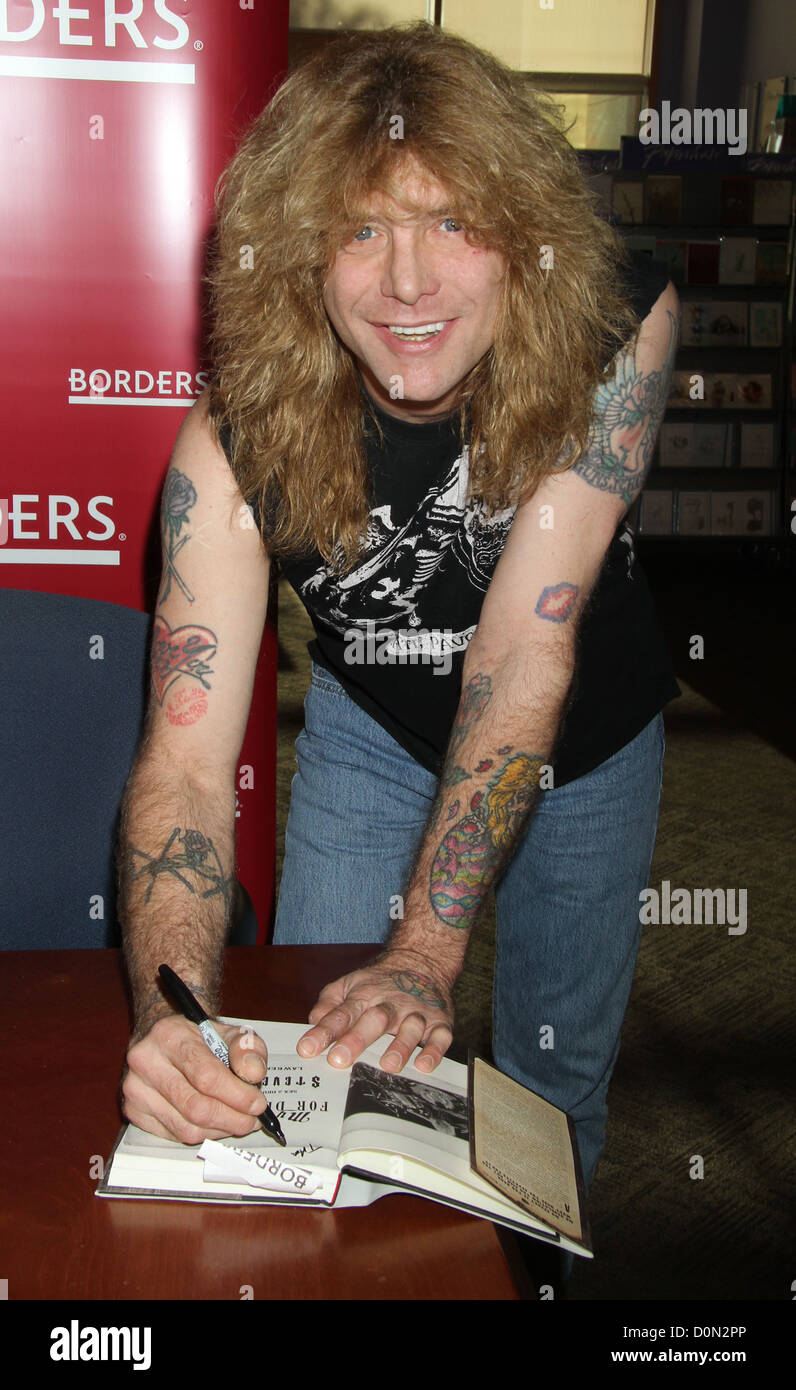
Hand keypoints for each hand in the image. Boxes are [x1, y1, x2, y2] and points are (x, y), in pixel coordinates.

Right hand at [122, 1016, 269, 1143]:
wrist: (164, 1035)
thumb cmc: (198, 1035)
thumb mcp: (229, 1031)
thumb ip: (247, 1048)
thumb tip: (253, 1074)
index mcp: (169, 1034)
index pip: (206, 1076)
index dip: (237, 1095)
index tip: (257, 1104)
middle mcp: (145, 1061)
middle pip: (196, 1107)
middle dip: (232, 1119)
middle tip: (252, 1120)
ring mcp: (135, 1088)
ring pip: (186, 1128)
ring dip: (219, 1130)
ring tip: (237, 1121)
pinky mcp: (133, 1110)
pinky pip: (174, 1135)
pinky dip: (202, 1135)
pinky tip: (215, 1123)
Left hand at [296, 952, 454, 1074]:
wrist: (420, 961)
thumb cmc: (378, 982)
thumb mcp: (348, 985)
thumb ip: (328, 1005)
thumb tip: (312, 1025)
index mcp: (364, 995)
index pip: (341, 1014)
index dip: (323, 1032)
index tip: (307, 1049)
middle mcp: (390, 1004)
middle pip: (374, 1020)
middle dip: (356, 1039)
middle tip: (339, 1060)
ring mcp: (416, 1012)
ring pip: (410, 1028)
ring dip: (400, 1047)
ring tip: (388, 1066)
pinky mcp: (440, 1021)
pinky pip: (440, 1036)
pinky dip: (434, 1051)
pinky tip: (424, 1065)